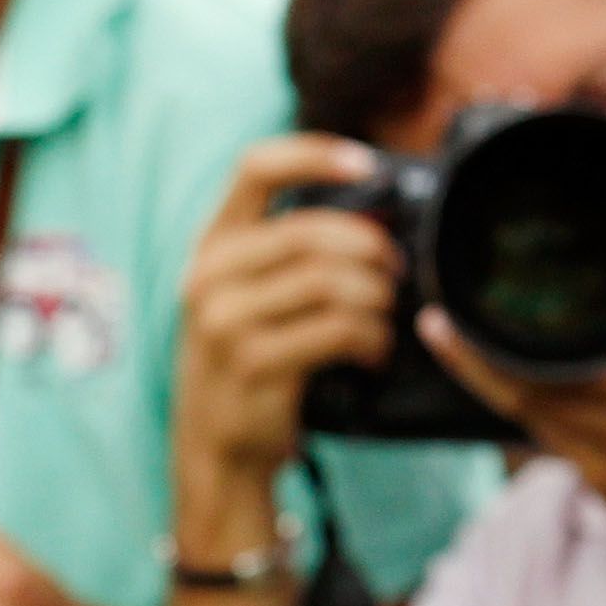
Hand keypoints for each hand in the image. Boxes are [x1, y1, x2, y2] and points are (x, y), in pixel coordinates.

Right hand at [173, 137, 397, 486]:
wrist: (215, 449)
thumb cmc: (246, 363)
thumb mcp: (244, 295)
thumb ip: (286, 253)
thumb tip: (374, 216)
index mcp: (211, 244)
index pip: (256, 168)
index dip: (314, 156)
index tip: (366, 164)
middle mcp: (209, 275)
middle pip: (311, 231)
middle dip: (370, 247)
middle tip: (396, 269)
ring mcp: (225, 321)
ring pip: (330, 281)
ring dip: (375, 299)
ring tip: (383, 319)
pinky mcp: (254, 363)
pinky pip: (337, 330)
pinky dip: (371, 338)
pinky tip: (373, 352)